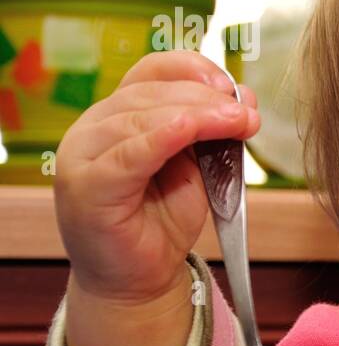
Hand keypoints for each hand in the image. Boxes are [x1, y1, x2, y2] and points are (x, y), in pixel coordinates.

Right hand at [54, 50, 259, 305]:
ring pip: (140, 119)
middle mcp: (95, 128)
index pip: (151, 71)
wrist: (139, 276)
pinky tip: (188, 130)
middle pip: (150, 93)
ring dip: (196, 115)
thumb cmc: (163, 218)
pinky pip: (126, 155)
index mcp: (119, 114)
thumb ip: (214, 131)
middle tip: (246, 113)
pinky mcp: (87, 187)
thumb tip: (247, 98)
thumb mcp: (198, 165)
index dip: (192, 69)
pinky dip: (160, 137)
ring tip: (238, 123)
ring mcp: (84, 156)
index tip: (231, 85)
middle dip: (205, 98)